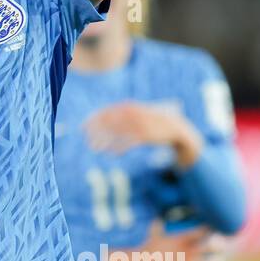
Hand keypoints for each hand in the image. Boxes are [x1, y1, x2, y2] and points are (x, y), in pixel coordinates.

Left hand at [83, 101, 203, 167]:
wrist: (177, 127)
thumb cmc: (152, 121)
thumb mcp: (137, 114)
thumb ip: (122, 116)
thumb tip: (101, 122)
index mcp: (131, 107)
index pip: (107, 111)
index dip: (94, 119)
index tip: (83, 126)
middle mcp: (134, 114)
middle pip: (110, 121)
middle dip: (96, 129)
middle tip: (85, 138)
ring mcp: (140, 125)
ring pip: (117, 133)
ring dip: (104, 141)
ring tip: (94, 148)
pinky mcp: (146, 136)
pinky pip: (129, 142)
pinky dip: (119, 148)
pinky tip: (111, 154)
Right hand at [136, 220, 227, 260]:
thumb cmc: (148, 250)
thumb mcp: (154, 236)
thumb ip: (158, 226)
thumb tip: (157, 219)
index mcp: (181, 239)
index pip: (203, 231)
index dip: (211, 229)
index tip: (213, 230)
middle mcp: (187, 252)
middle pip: (212, 246)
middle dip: (220, 244)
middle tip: (221, 245)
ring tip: (218, 259)